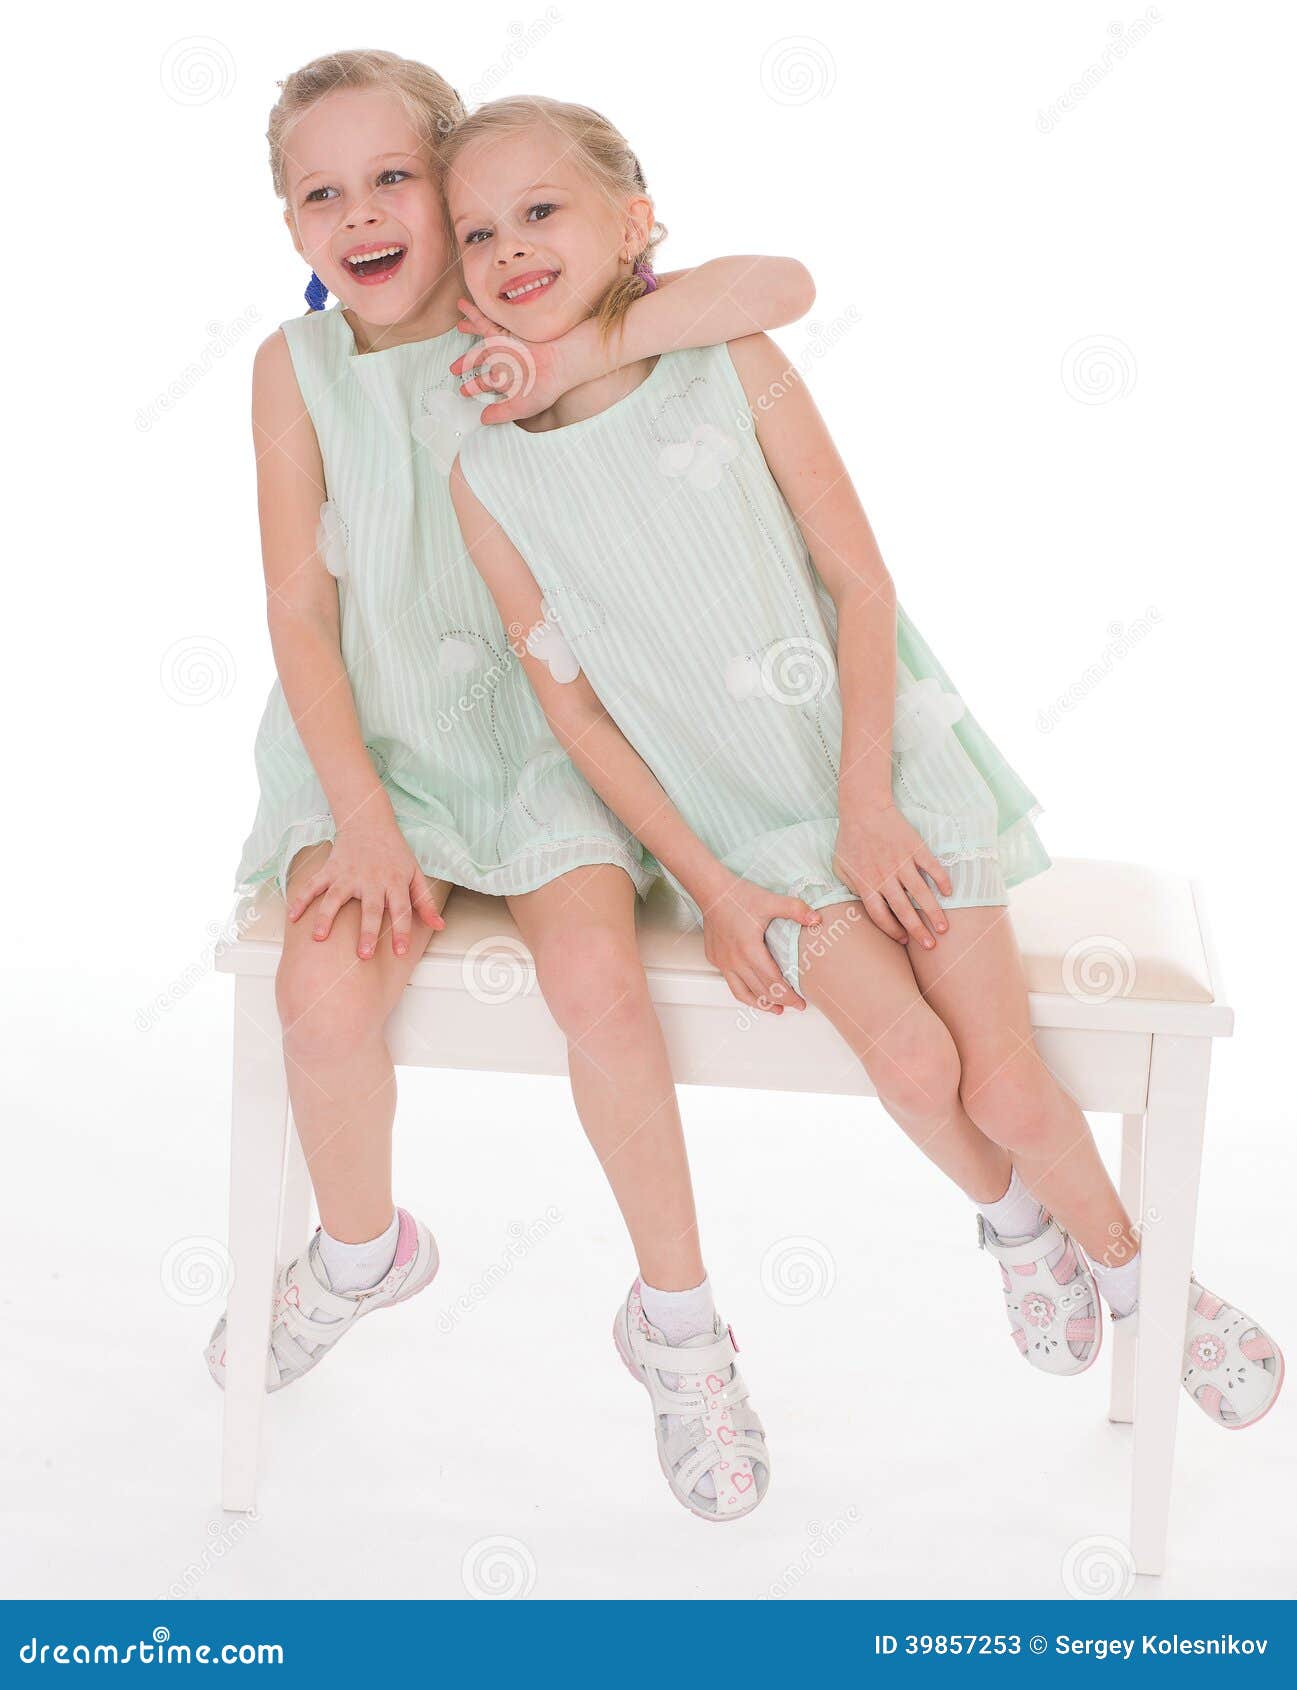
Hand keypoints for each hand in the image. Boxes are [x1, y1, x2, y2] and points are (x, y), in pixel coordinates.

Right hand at [285, 820, 445, 959]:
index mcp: (394, 882)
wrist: (369, 822)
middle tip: (364, 955)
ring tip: (318, 938)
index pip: (401, 910)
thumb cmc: (395, 853)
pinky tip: (293, 917)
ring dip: (326, 918)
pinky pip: (313, 886)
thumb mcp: (415, 873)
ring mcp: (348, 875)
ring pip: (335, 898)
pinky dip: (301, 900)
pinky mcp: (330, 869)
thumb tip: (440, 926)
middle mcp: (371, 880)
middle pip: (369, 909)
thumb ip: (425, 902)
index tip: (400, 952)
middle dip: (367, 932)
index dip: (402, 931)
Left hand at [449, 298, 580, 424]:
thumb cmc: (546, 387)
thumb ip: (500, 414)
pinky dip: (471, 315)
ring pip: (480, 340)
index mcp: (508, 380)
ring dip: (469, 334)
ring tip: (459, 327)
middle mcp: (503, 362)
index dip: (473, 388)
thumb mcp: (521, 407)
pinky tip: (462, 305)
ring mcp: (501, 348)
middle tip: (453, 369)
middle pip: (480, 362)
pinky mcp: (501, 334)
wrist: (559, 364)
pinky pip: (482, 322)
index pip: (487, 384)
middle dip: (465, 365)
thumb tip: (483, 420)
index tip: (463, 392)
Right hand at [700, 873, 823, 1013]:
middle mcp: (735, 961)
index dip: (789, 996)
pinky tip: (753, 991)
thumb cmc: (738, 895)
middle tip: (796, 1005)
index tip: (801, 1002)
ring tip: (776, 1009)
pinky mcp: (715, 959)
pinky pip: (730, 982)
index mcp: (750, 950)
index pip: (773, 983)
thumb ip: (796, 910)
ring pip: (742, 993)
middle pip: (760, 991)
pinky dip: (744, 991)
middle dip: (780, 1001)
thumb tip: (817, 920)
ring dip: (760, 1004)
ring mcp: (723, 962)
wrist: (711, 890)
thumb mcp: (771, 900)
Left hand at [832, 798, 951, 950]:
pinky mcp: (915, 849)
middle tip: (931, 945)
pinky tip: (949, 893)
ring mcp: (902, 863)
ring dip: (934, 913)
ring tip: (944, 928)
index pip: (880, 916)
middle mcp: (885, 877)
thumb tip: (860, 905)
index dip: (892, 931)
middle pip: (904, 911)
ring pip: (921, 894)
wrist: (864, 809)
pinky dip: (942, 881)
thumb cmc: (849, 839)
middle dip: (918, 931)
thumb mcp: (840, 867)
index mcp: (866, 884)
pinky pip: (932, 868)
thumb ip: (850, 888)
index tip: (903, 939)